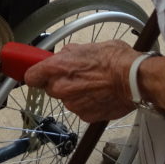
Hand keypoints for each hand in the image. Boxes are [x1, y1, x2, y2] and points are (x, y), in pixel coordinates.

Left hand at [22, 39, 137, 122]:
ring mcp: (73, 105)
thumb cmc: (113, 59)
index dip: (36, 75)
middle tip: (76, 75)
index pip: (31, 77)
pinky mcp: (85, 116)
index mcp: (57, 69)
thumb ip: (68, 55)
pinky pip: (81, 109)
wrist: (133, 79)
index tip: (40, 74)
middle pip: (50, 88)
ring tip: (93, 84)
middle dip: (60, 83)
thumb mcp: (85, 47)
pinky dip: (87, 103)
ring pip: (67, 99)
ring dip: (75, 94)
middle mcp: (61, 88)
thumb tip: (62, 57)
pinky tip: (100, 94)